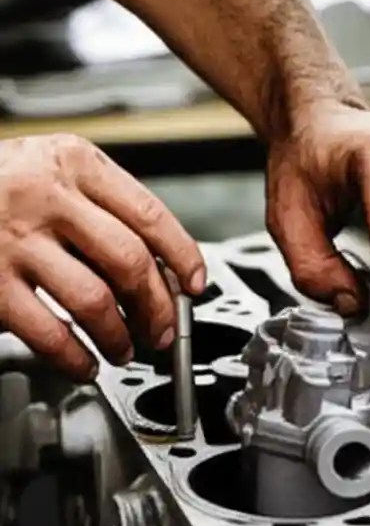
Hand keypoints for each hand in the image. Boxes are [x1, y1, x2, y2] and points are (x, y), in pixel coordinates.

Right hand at [0, 134, 205, 381]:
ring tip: (124, 349)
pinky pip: (48, 331)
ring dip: (120, 336)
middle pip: (130, 261)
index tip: (196, 284)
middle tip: (164, 330)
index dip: (183, 258)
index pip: (149, 216)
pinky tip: (84, 363)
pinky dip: (75, 357)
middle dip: (158, 307)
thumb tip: (161, 267)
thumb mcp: (49, 170)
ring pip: (95, 300)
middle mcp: (43, 194)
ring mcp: (11, 238)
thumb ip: (101, 206)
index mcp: (71, 162)